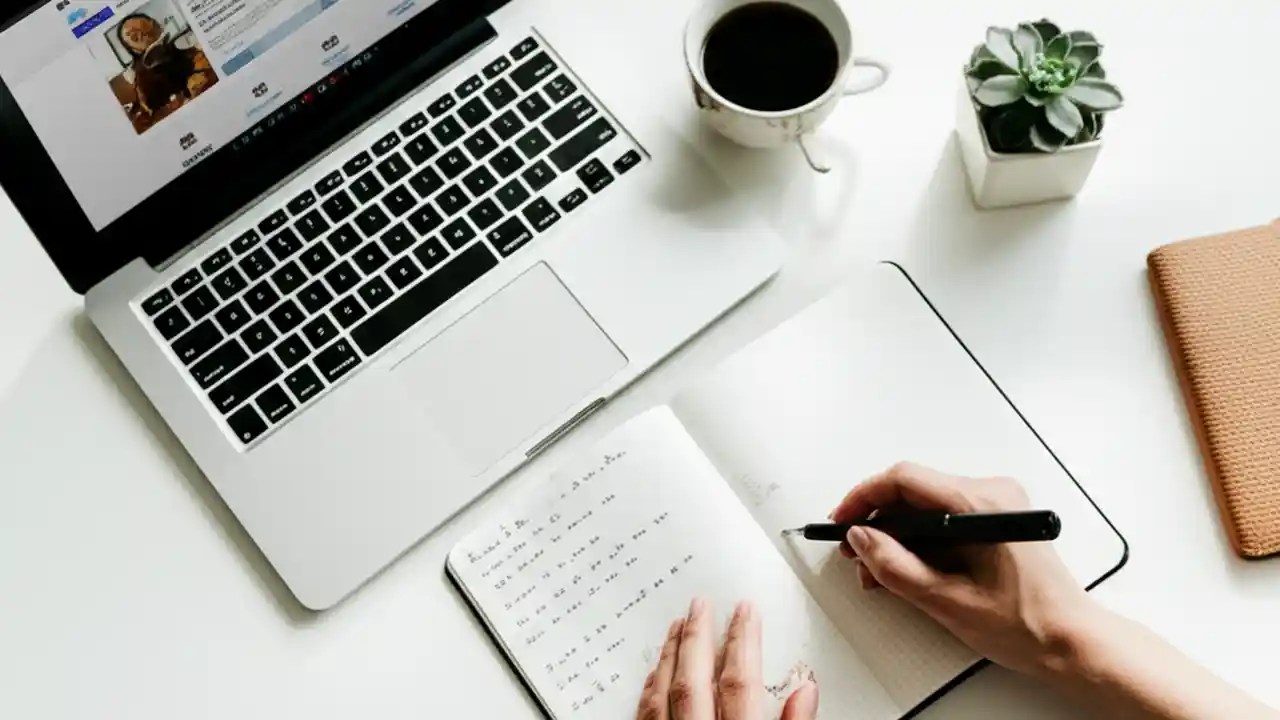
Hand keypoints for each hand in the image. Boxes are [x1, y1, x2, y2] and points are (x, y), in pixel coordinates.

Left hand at [636, 598, 817, 719]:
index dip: (744, 642)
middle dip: (699, 637)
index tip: (746, 611)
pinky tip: (656, 672)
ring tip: (678, 626)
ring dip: (671, 655)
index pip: (740, 683)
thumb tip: (806, 692)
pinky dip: (651, 690)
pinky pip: (644, 716)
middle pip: (693, 681)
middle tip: (701, 604)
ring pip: (663, 695)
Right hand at [831, 462, 1097, 678]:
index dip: (863, 498)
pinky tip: (906, 568)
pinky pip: (944, 517)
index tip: (841, 521)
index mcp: (981, 505)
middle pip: (913, 491)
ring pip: (925, 506)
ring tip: (878, 571)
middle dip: (877, 522)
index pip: (905, 480)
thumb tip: (861, 540)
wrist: (1070, 641)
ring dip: (896, 535)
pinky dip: (919, 540)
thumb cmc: (1026, 624)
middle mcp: (992, 493)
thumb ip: (895, 566)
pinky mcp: (996, 519)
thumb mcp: (946, 600)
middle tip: (854, 552)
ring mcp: (996, 504)